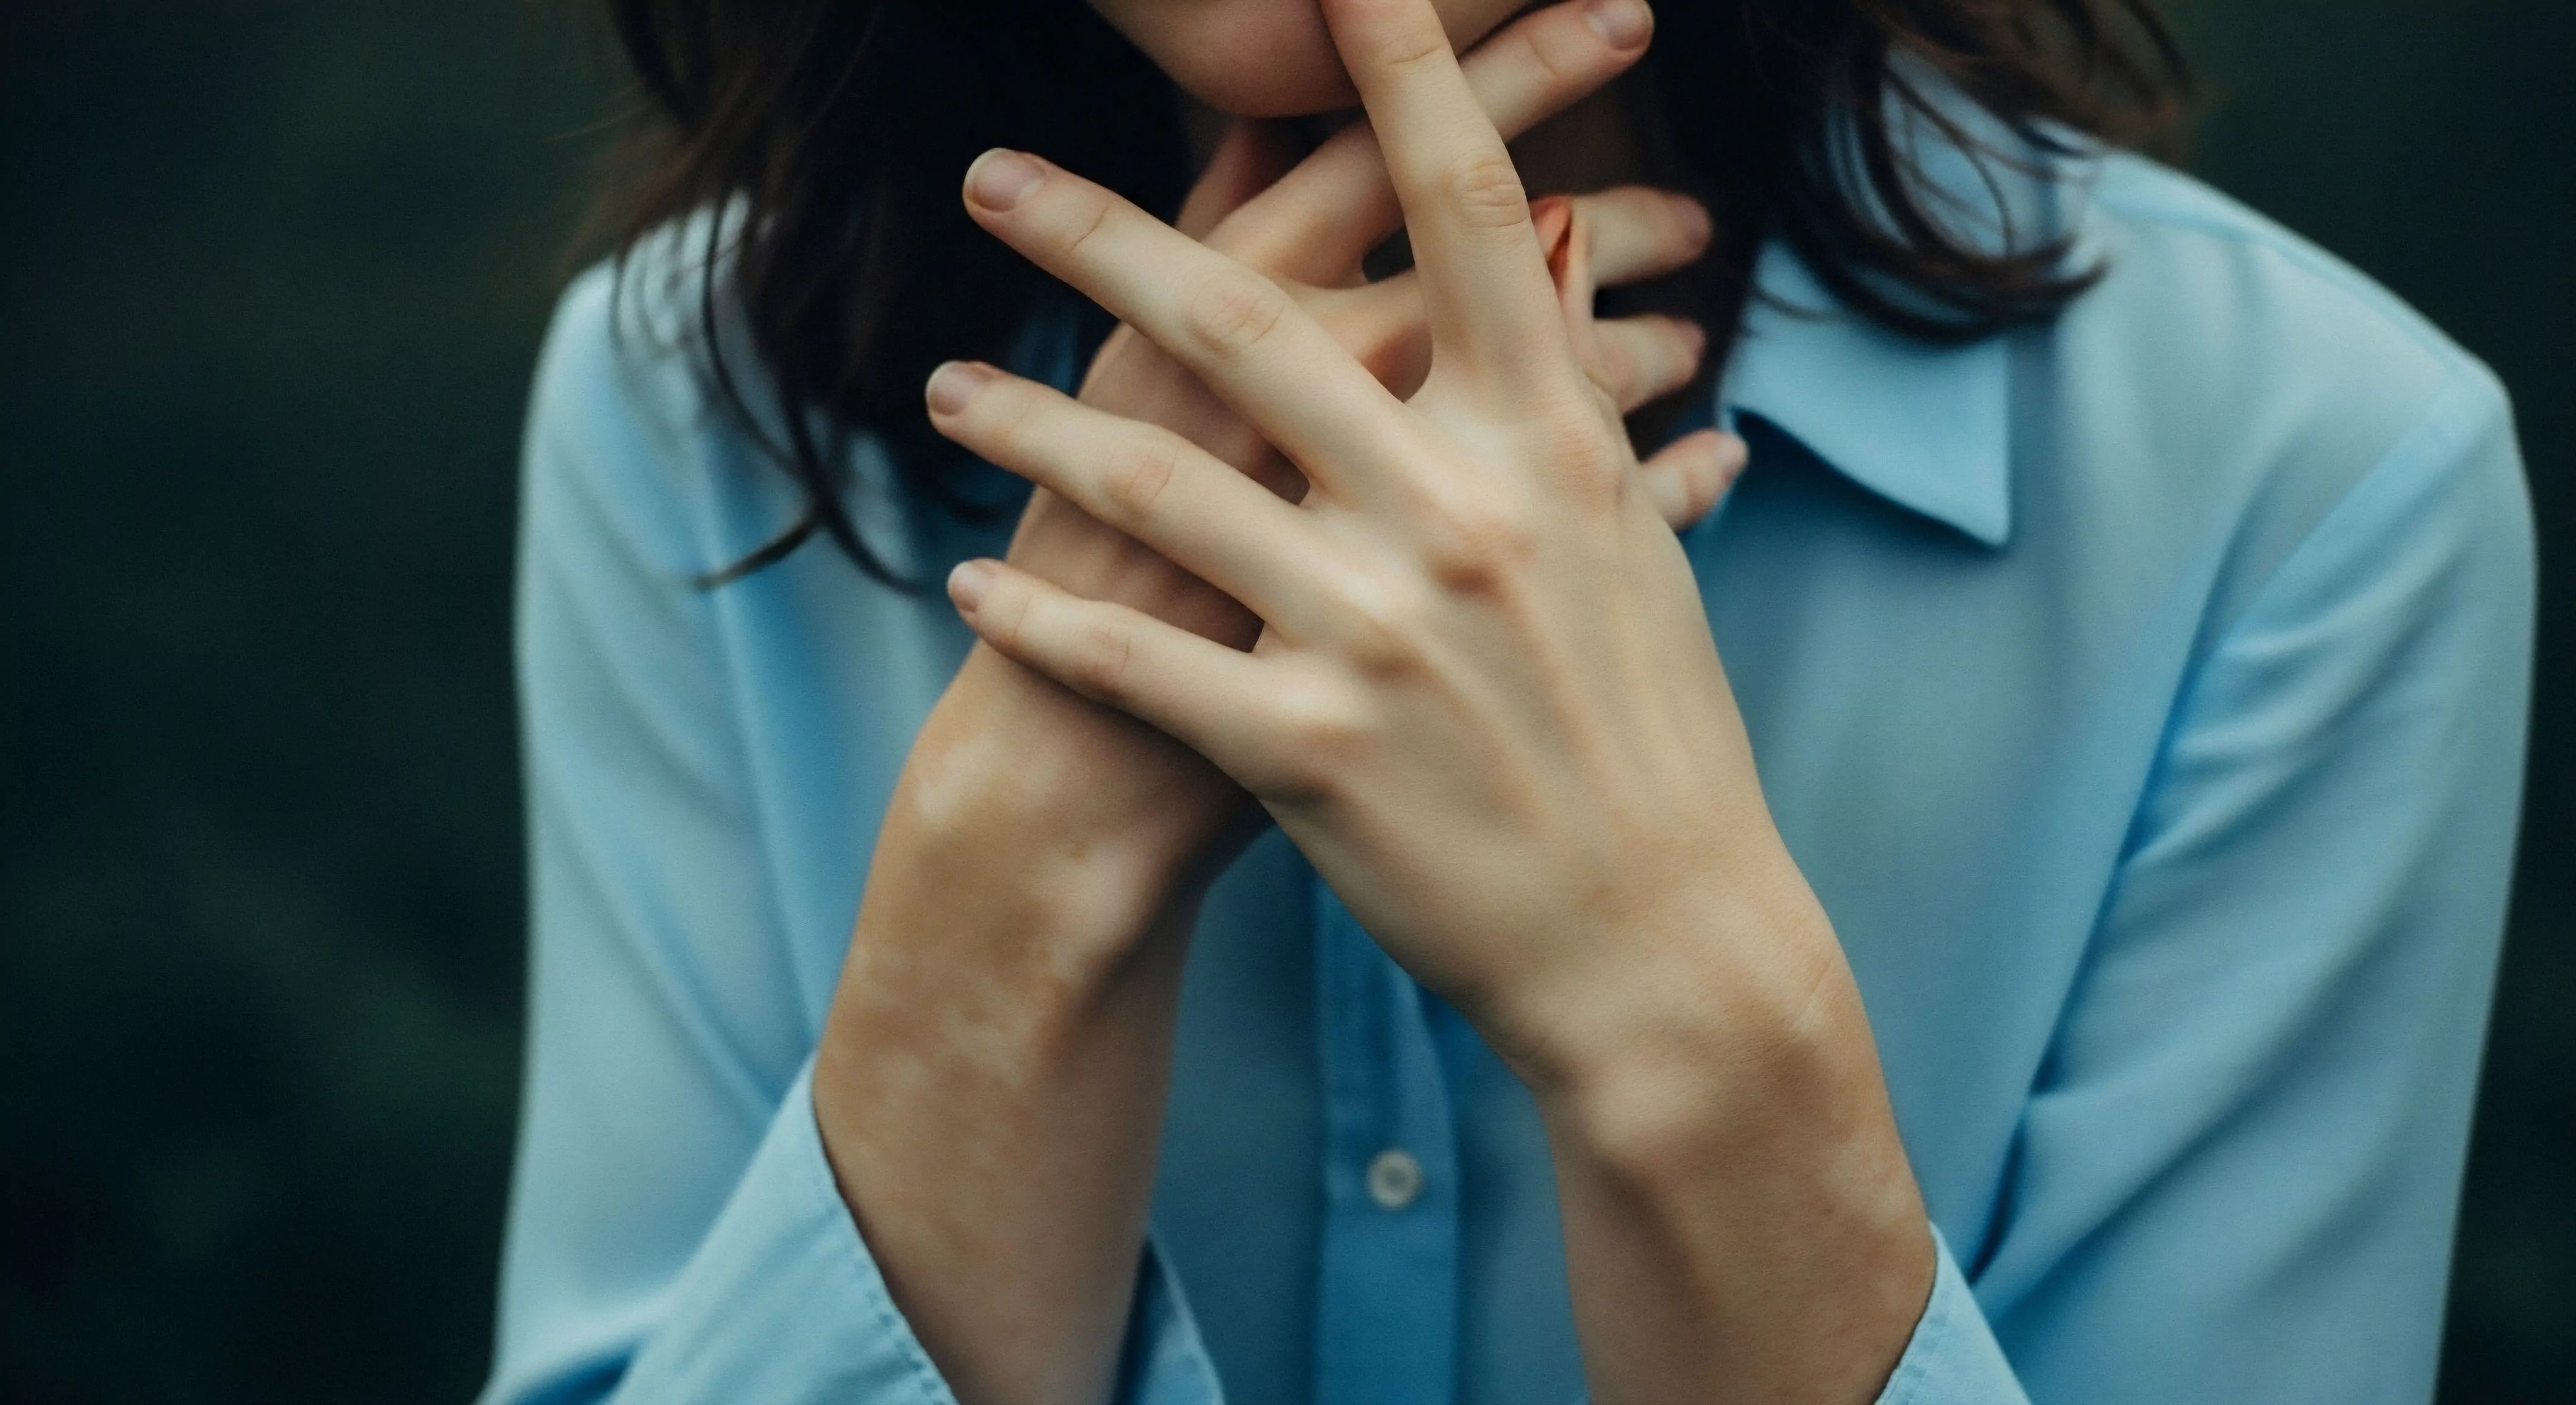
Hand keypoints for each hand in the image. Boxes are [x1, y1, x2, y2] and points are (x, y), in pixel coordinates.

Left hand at [928, 0, 1932, 1396]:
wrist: (1660, 940)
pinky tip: (971, 583)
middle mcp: (1461, 512)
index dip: (1406, 73)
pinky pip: (1135, 659)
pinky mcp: (1309, 752)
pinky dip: (1043, 617)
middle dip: (1101, 237)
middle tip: (991, 178)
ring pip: (1158, 486)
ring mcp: (1379, 632)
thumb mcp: (1634, 544)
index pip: (1468, 213)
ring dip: (1031, 429)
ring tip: (942, 395)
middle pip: (1251, 322)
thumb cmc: (1651, 739)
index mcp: (1549, 440)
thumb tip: (1554, 247)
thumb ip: (1576, 389)